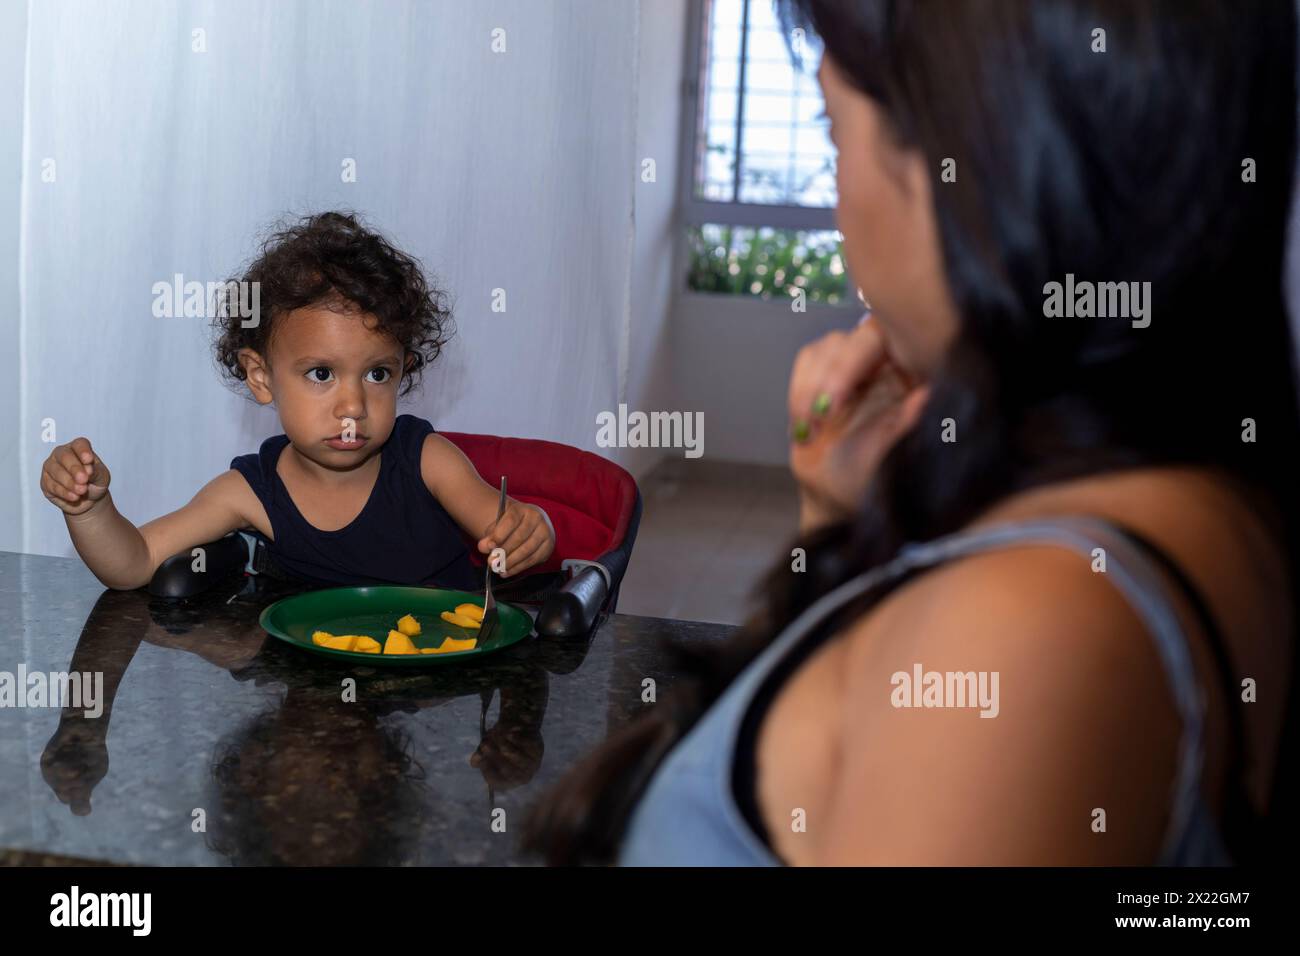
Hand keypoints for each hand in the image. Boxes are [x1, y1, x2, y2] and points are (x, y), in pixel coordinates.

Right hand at [41, 437, 112, 516]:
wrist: (89, 500)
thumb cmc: (95, 482)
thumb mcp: (102, 477)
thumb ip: (96, 471)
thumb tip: (87, 469)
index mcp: (78, 448)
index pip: (79, 444)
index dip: (83, 451)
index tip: (89, 460)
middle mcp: (61, 453)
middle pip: (64, 456)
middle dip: (74, 468)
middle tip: (84, 479)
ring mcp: (50, 466)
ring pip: (56, 471)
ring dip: (69, 482)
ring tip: (82, 490)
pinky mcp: (45, 482)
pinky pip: (52, 485)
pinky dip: (64, 492)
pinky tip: (74, 496)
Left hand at [477, 500, 553, 576]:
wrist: (530, 524)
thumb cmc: (512, 525)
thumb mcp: (500, 525)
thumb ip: (491, 535)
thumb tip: (483, 547)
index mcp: (523, 509)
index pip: (511, 521)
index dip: (499, 534)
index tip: (489, 546)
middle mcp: (537, 518)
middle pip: (519, 537)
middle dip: (503, 551)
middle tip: (491, 561)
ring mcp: (545, 533)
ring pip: (527, 550)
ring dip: (510, 562)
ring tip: (498, 568)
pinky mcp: (548, 547)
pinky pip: (532, 560)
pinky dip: (518, 568)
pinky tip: (507, 571)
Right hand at [788, 316, 929, 524]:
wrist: (837, 494)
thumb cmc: (872, 478)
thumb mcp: (892, 455)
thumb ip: (908, 423)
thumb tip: (927, 394)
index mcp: (913, 378)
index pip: (894, 342)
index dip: (860, 361)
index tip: (837, 400)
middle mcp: (886, 365)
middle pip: (856, 340)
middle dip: (834, 376)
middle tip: (823, 416)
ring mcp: (853, 367)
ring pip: (827, 348)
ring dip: (811, 387)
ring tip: (811, 428)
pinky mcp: (823, 373)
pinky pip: (806, 361)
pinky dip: (798, 391)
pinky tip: (803, 424)